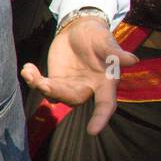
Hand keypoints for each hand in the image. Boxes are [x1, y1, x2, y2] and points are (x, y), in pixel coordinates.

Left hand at [22, 16, 138, 134]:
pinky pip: (42, 86)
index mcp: (105, 82)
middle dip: (57, 93)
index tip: (92, 131)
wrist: (79, 29)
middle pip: (72, 99)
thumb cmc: (97, 36)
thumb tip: (133, 60)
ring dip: (40, 87)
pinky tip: (27, 67)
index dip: (100, 118)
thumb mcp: (105, 41)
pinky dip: (32, 79)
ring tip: (29, 72)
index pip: (105, 105)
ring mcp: (69, 85)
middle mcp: (88, 88)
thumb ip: (115, 53)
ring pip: (54, 95)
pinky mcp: (54, 79)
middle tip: (42, 82)